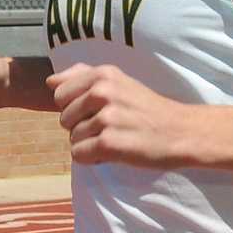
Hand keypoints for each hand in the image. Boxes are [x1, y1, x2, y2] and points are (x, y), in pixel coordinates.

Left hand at [48, 63, 190, 167]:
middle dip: (81, 127)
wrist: (181, 131)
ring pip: (72, 138)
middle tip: (110, 128)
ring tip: (115, 139)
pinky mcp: (109, 143)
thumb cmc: (148, 109)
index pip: (60, 94)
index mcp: (103, 74)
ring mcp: (106, 117)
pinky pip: (79, 154)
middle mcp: (102, 91)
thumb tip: (50, 80)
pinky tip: (112, 153)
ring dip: (90, 144)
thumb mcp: (119, 82)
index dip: (75, 107)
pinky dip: (92, 159)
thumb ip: (83, 76)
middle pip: (63, 118)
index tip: (97, 111)